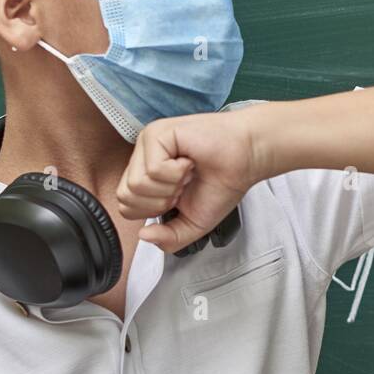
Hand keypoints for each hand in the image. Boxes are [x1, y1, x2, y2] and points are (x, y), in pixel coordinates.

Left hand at [117, 110, 260, 252]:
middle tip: (184, 185)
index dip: (155, 210)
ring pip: (137, 184)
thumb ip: (169, 239)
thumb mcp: (193, 223)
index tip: (180, 197)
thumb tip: (143, 235)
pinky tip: (189, 161)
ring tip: (188, 171)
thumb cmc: (223, 182)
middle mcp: (143, 159)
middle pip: (126, 197)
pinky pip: (152, 169)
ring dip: (171, 186)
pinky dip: (176, 173)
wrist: (247, 157)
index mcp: (146, 177)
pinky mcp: (157, 133)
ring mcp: (147, 144)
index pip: (126, 206)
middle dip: (161, 201)